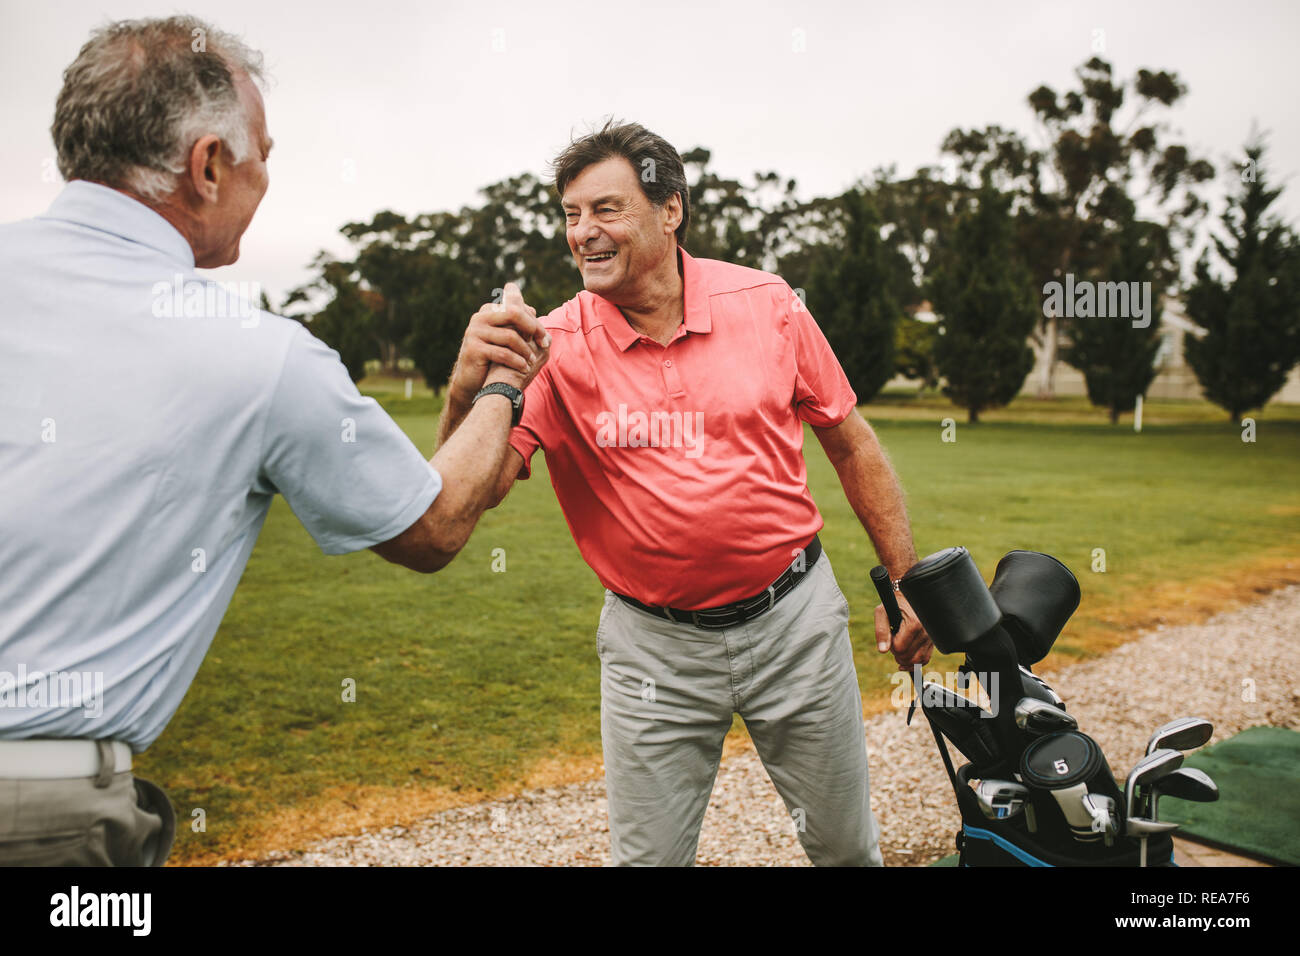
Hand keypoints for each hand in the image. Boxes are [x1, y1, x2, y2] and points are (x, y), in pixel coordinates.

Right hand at [448, 282, 549, 404]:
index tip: (544, 337)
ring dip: (526, 350)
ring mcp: (475, 332)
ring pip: (510, 335)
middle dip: (534, 328)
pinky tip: (524, 368)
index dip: (533, 319)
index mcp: (489, 310)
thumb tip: (533, 310)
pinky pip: (503, 353)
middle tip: (544, 345)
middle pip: (514, 313)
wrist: (471, 379)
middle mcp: (480, 317)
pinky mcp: (474, 349)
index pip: (516, 304)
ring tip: (533, 361)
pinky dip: (517, 362)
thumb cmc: (493, 357)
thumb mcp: (505, 338)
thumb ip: (516, 323)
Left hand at [874, 590, 933, 671]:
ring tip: (897, 651)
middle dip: (896, 653)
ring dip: (905, 661)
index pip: (899, 648)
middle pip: (908, 656)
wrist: (910, 597)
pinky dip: (915, 663)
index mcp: (914, 624)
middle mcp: (926, 631)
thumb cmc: (894, 604)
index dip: (890, 645)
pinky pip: (925, 658)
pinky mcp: (932, 641)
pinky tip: (905, 662)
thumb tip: (883, 650)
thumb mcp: (882, 612)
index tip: (889, 636)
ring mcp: (931, 637)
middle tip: (892, 641)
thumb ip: (881, 630)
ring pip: (918, 660)